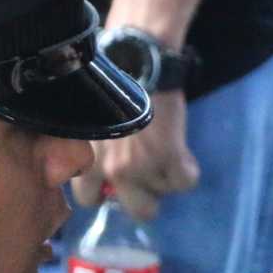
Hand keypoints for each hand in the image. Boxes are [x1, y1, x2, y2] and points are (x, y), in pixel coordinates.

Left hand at [71, 89, 196, 219]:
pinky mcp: (169, 156)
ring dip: (166, 177)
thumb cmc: (105, 84)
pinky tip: (181, 154)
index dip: (106, 191)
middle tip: (148, 178)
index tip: (115, 180)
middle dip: (146, 197)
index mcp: (85, 160)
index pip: (89, 200)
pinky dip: (187, 170)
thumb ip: (89, 149)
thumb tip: (99, 170)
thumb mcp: (86, 123)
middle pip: (138, 211)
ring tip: (163, 154)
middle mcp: (111, 170)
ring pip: (164, 193)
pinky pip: (185, 181)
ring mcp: (142, 166)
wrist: (135, 60)